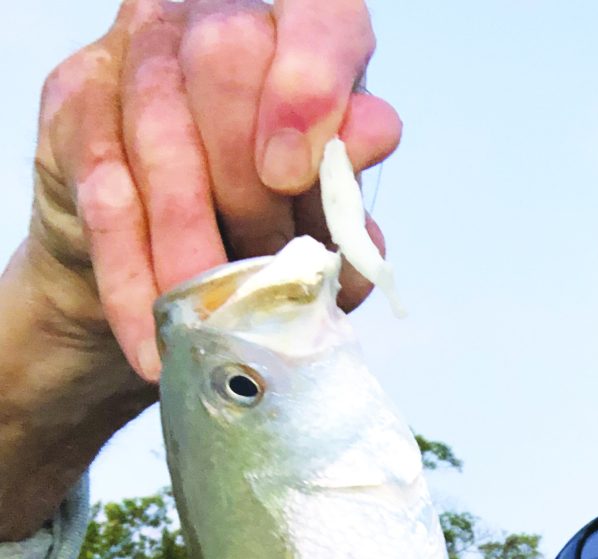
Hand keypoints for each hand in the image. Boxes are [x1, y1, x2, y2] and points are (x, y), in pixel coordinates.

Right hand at [26, 0, 401, 381]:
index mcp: (299, 31)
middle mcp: (213, 17)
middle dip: (250, 182)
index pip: (317, 13)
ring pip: (163, 135)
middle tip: (265, 261)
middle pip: (225, 61)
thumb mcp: (321, 221)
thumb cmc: (261, 226)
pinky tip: (157, 336)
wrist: (161, 274)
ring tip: (217, 318)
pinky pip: (108, 198)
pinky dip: (136, 280)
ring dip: (194, 243)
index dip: (310, 85)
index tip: (296, 173)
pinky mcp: (76, 106)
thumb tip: (370, 140)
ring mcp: (137, 54)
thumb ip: (348, 191)